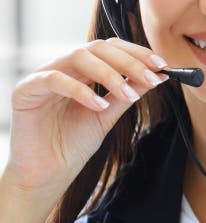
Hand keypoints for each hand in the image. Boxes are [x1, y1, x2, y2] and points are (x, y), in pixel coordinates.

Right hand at [7, 38, 168, 199]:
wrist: (48, 174)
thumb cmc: (74, 144)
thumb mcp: (109, 114)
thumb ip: (129, 92)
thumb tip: (159, 75)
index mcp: (82, 70)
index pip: (111, 48)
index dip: (138, 53)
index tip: (162, 66)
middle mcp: (63, 67)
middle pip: (98, 48)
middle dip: (130, 62)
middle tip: (151, 78)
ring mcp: (43, 76)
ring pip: (79, 56)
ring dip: (110, 74)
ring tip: (129, 95)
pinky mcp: (26, 90)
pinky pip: (54, 79)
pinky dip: (81, 90)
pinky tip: (99, 106)